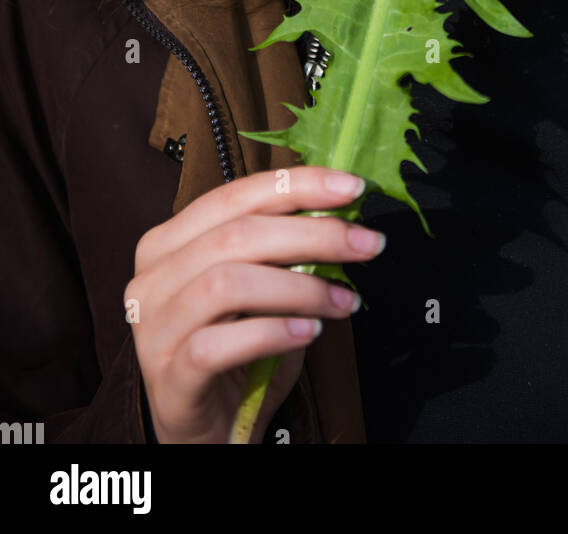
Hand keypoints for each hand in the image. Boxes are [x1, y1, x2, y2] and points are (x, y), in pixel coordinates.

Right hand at [125, 167, 383, 443]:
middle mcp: (152, 278)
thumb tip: (345, 218)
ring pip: (227, 284)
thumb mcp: (261, 291)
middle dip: (313, 233)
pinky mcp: (167, 378)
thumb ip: (285, 252)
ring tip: (344, 300)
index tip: (351, 187)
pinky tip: (309, 333)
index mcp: (170, 241)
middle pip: (236, 236)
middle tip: (367, 244)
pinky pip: (218, 345)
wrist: (207, 429)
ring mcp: (153, 328)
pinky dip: (272, 333)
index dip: (296, 185)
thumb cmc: (236, 350)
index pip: (235, 195)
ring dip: (300, 287)